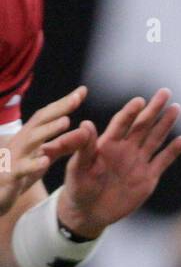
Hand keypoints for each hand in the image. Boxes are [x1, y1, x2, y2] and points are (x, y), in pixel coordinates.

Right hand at [0, 87, 89, 216]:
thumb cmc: (19, 173)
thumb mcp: (43, 158)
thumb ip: (61, 146)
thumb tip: (82, 134)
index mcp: (31, 137)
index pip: (48, 116)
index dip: (64, 103)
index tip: (83, 91)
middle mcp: (22, 142)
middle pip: (40, 121)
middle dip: (58, 108)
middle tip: (76, 98)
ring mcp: (15, 157)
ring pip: (31, 140)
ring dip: (48, 130)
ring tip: (66, 121)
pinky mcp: (10, 175)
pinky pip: (22, 169)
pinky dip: (33, 164)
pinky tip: (45, 160)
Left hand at [57, 88, 180, 239]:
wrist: (90, 211)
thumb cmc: (79, 187)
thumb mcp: (78, 167)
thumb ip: (85, 147)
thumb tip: (86, 124)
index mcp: (108, 143)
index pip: (122, 123)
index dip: (130, 112)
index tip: (140, 101)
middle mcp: (125, 148)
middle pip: (142, 125)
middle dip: (154, 109)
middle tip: (165, 92)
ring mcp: (138, 162)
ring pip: (155, 139)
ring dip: (166, 124)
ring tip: (176, 109)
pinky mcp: (148, 178)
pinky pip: (162, 161)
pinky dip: (173, 151)